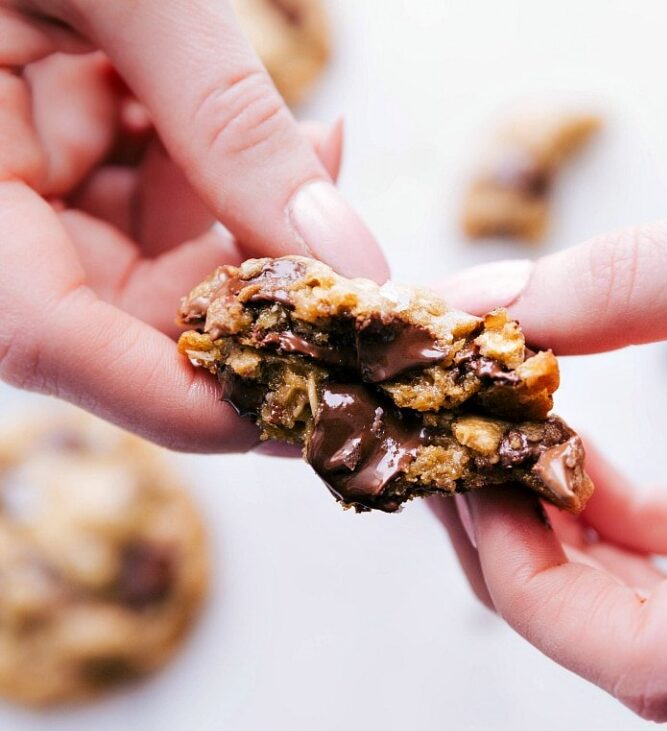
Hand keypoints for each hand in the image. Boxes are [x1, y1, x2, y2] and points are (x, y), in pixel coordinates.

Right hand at [0, 0, 387, 450]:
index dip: (189, 395)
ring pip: (167, 272)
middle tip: (362, 271)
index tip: (310, 400)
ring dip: (261, 230)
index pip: (52, 343)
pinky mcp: (72, 175)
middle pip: (134, 322)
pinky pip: (166, 216)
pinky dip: (236, 188)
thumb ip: (229, 124)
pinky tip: (293, 144)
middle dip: (263, 296)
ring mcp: (32, 205)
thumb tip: (347, 258)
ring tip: (318, 154)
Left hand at [431, 193, 666, 721]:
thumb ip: (642, 280)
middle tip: (457, 452)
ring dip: (560, 530)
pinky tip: (574, 446)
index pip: (639, 661)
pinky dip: (621, 515)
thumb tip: (483, 300)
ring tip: (502, 441)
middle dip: (519, 549)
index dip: (525, 579)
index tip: (469, 473)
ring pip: (654, 604)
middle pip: (624, 639)